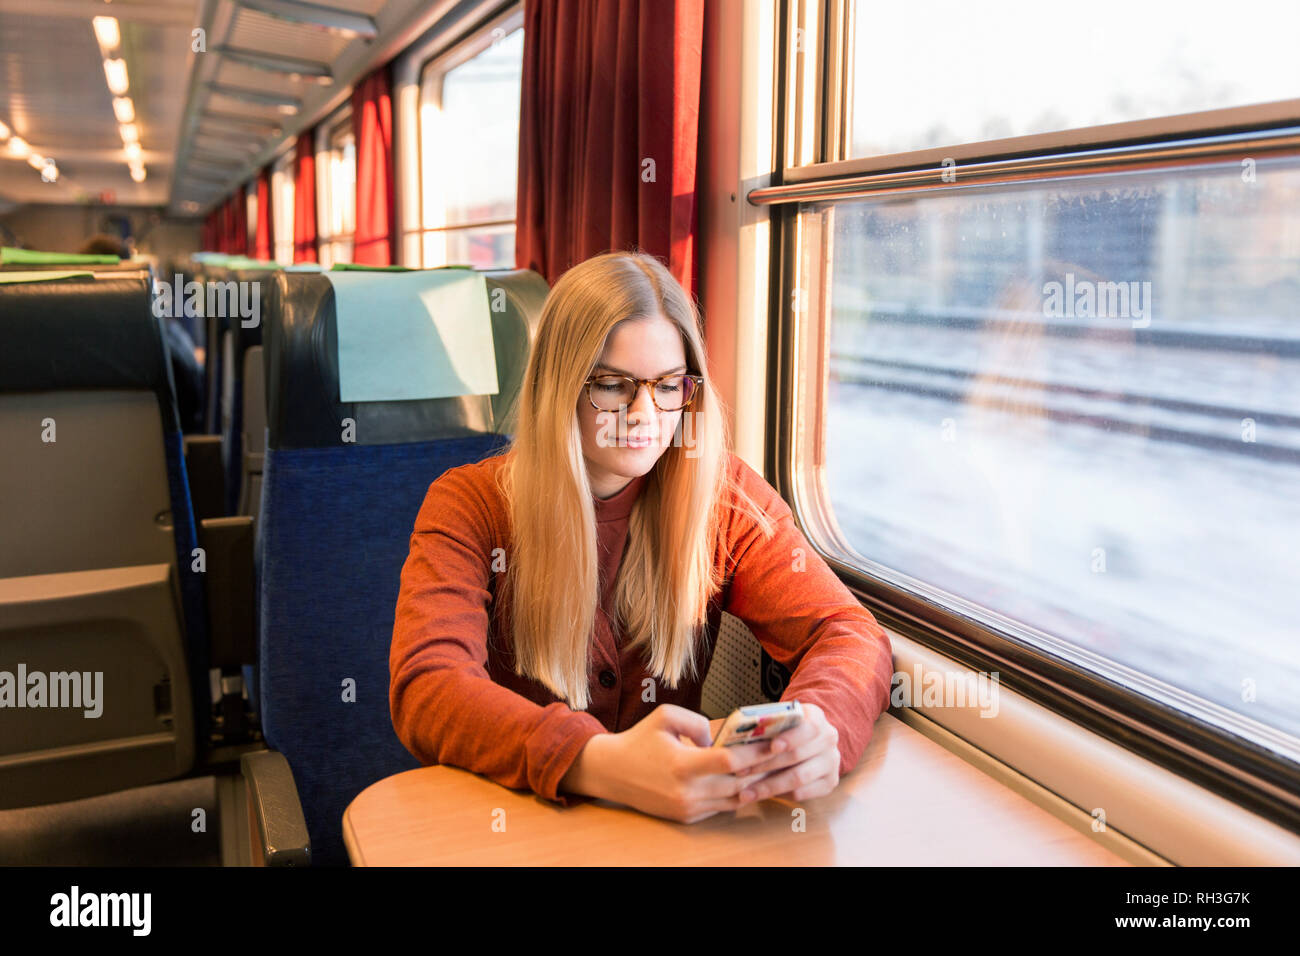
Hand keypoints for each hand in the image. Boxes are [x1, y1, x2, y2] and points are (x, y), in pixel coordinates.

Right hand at [564, 704, 779, 823]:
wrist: (612, 772)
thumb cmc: (639, 740)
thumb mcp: (666, 716)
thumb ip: (699, 722)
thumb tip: (722, 737)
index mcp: (682, 765)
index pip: (729, 761)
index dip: (755, 753)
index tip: (775, 742)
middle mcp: (687, 792)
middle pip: (738, 783)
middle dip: (763, 769)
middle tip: (785, 755)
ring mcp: (688, 808)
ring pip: (734, 799)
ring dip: (754, 785)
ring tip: (774, 768)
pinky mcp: (687, 817)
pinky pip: (721, 807)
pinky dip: (737, 795)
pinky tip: (750, 781)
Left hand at [732, 701, 840, 803]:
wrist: (808, 740)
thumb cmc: (785, 729)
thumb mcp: (778, 721)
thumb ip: (764, 727)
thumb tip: (735, 742)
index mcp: (816, 717)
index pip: (808, 727)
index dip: (790, 738)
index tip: (772, 747)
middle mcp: (828, 738)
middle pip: (797, 755)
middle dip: (766, 765)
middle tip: (741, 772)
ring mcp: (831, 762)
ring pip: (799, 778)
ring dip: (769, 786)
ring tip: (745, 792)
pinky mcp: (829, 782)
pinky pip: (802, 793)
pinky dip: (779, 795)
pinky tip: (760, 796)